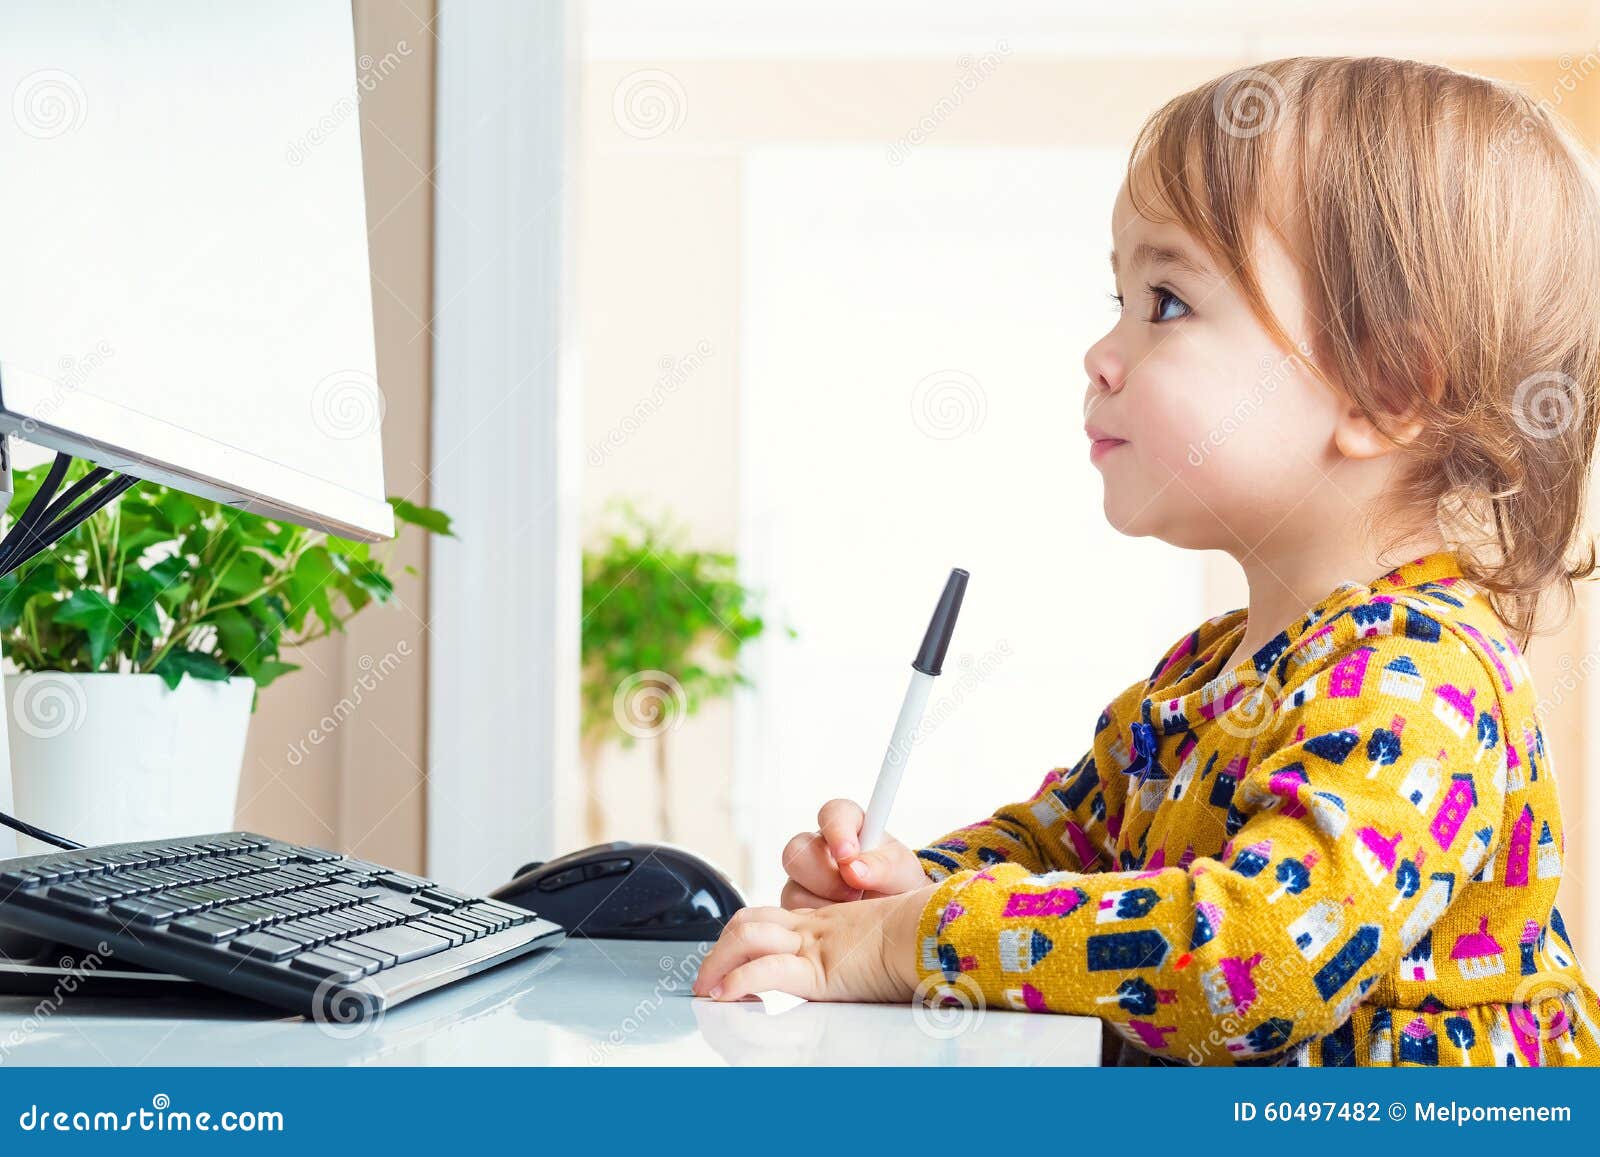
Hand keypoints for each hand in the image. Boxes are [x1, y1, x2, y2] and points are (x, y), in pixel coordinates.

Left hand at [692, 883, 937, 1003]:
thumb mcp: (887, 953)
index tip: (730, 962)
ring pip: (747, 936)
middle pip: (749, 921)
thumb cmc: (924, 943)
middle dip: (719, 948)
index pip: (771, 917)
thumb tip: (878, 989)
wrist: (939, 934)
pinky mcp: (820, 967)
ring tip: (710, 988)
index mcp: (827, 924)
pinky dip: (741, 980)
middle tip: (706, 977)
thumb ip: (870, 960)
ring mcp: (815, 944)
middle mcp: (815, 928)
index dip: (744, 936)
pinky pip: (768, 969)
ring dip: (719, 962)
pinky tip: (728, 994)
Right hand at [779, 798, 929, 908]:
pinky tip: (840, 926)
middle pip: (797, 848)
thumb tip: (854, 869)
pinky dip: (818, 922)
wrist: (896, 919)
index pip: (832, 813)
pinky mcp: (797, 907)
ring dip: (825, 902)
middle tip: (854, 892)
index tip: (849, 854)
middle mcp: (819, 849)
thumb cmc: (898, 885)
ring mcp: (805, 879)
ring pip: (792, 885)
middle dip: (825, 875)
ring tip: (854, 912)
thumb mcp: (901, 873)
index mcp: (848, 827)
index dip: (837, 831)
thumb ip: (881, 866)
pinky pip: (794, 913)